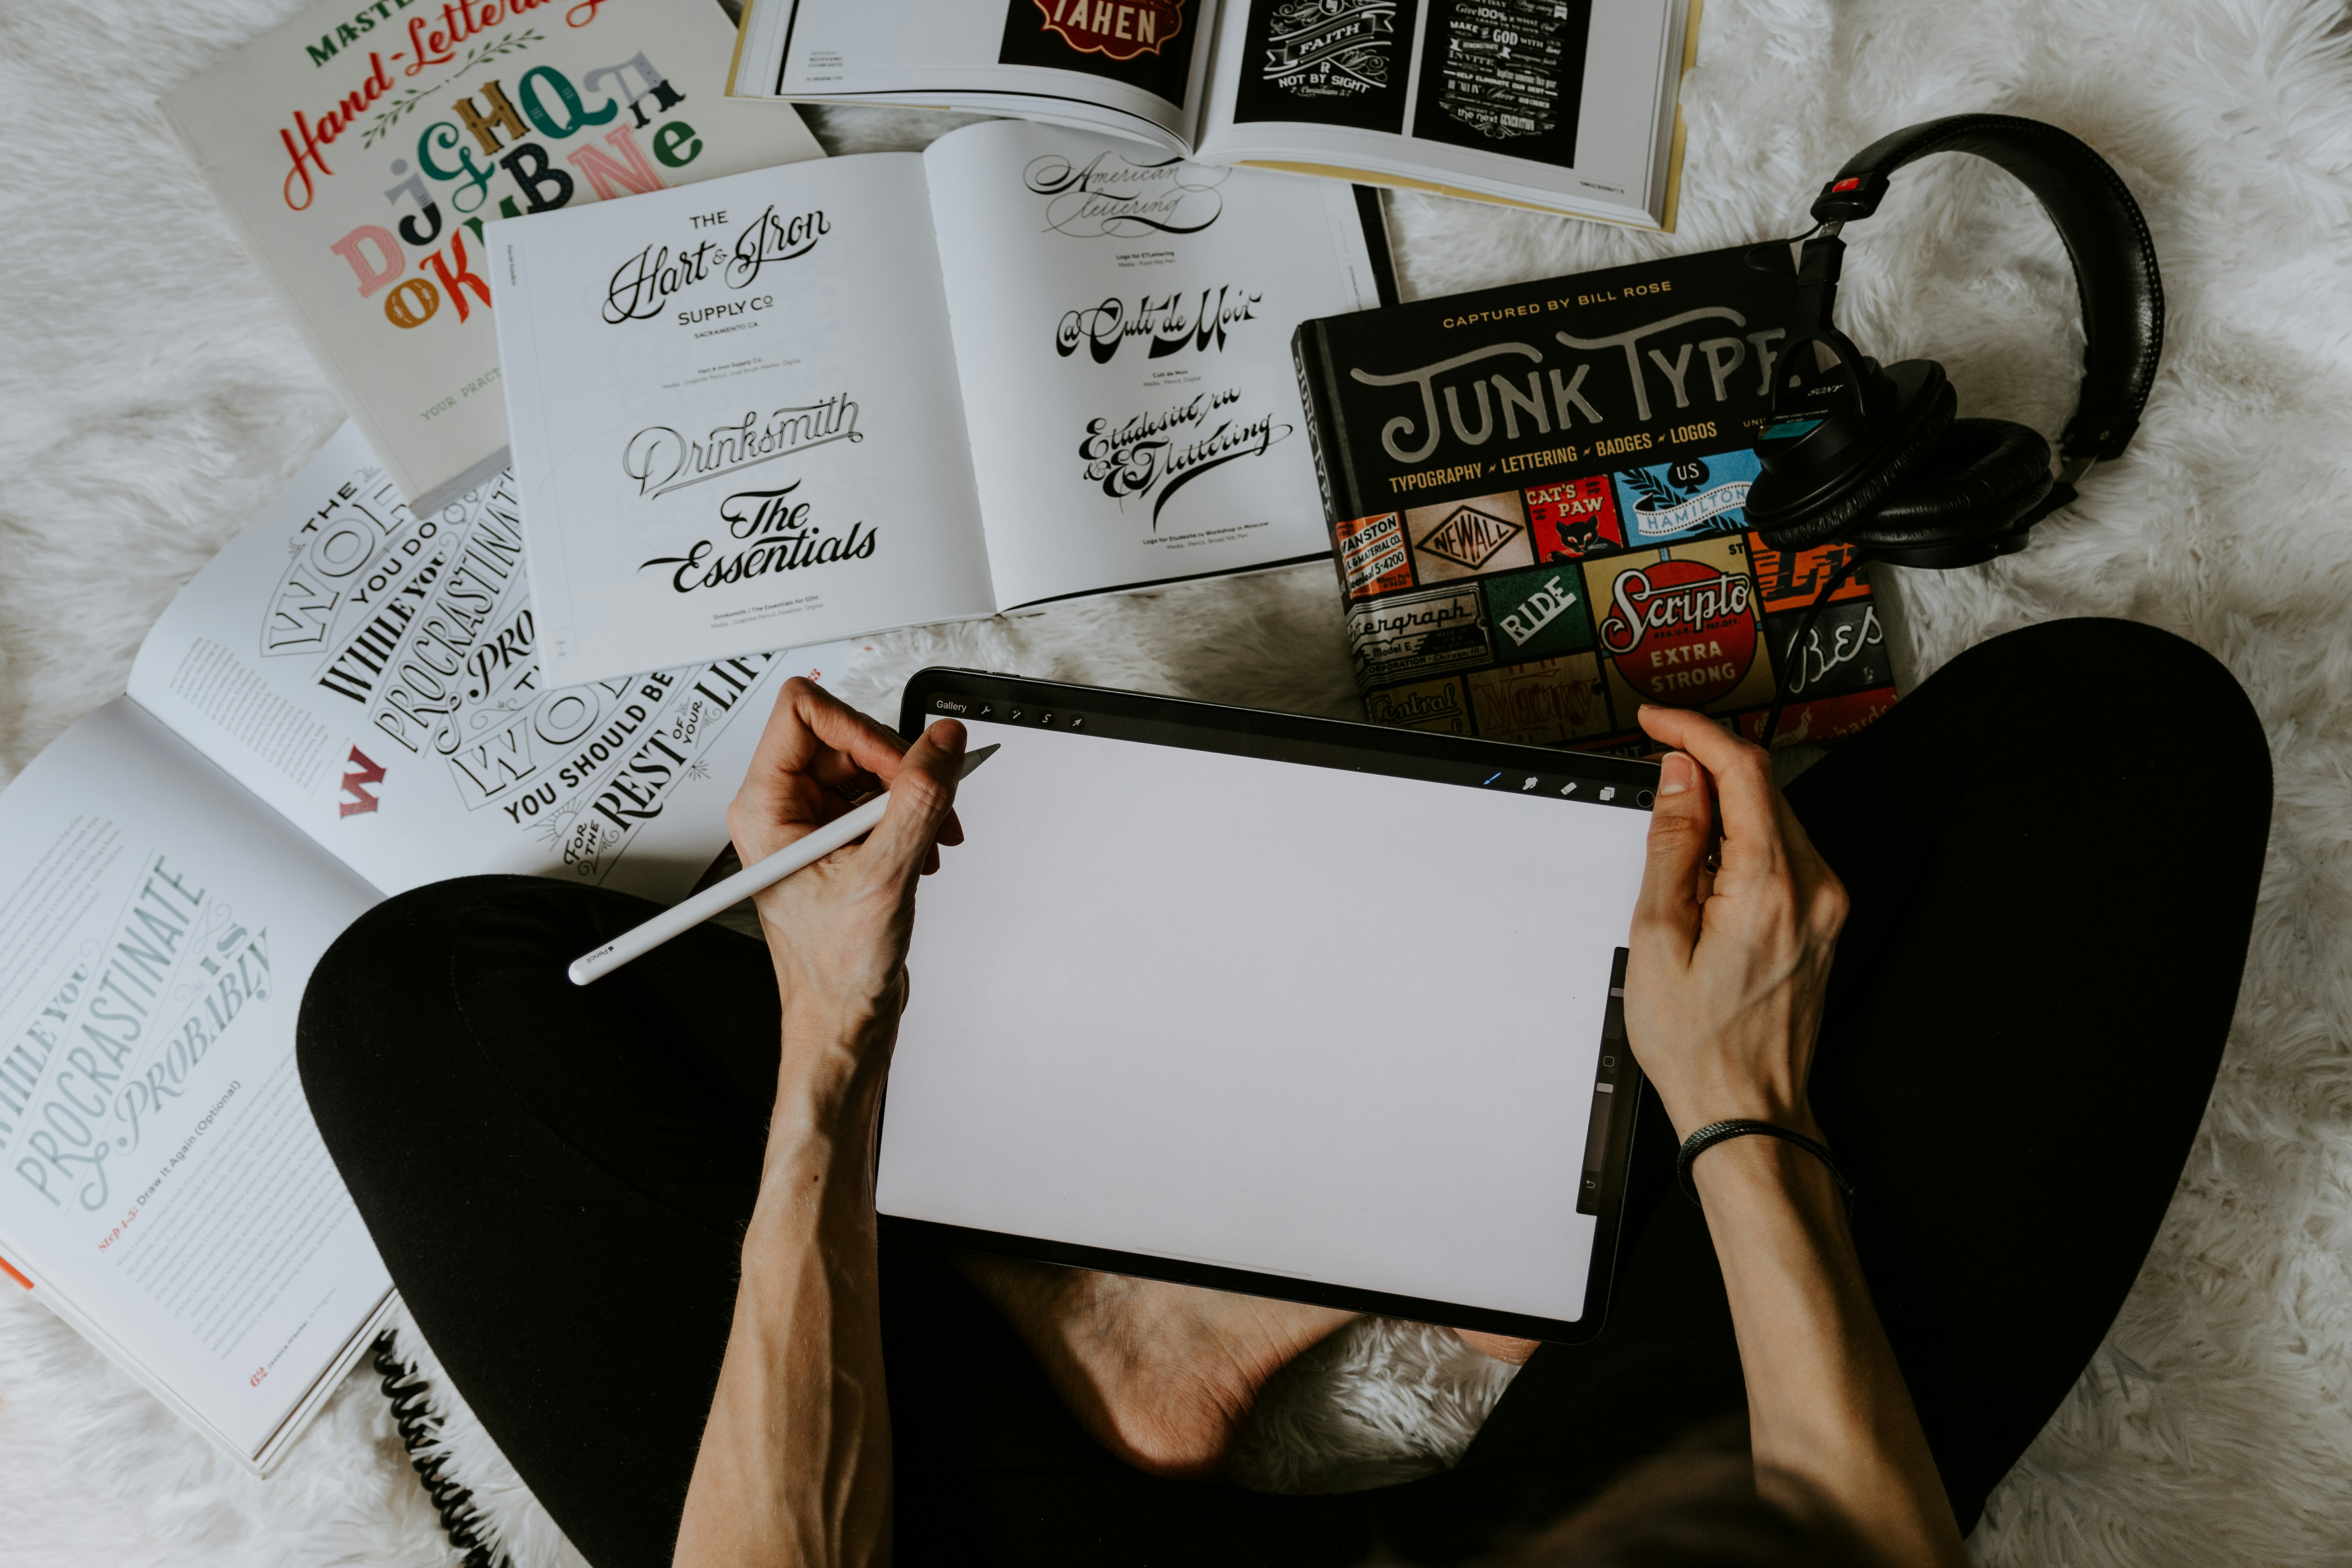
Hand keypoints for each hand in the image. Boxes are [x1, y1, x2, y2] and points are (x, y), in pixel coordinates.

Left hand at [725, 678, 966, 1065]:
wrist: (843, 1020)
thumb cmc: (835, 971)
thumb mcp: (885, 876)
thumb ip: (918, 800)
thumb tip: (942, 743)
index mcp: (766, 808)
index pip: (803, 712)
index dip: (859, 728)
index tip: (899, 763)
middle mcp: (783, 809)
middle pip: (846, 737)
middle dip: (896, 768)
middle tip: (925, 806)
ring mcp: (812, 824)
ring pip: (869, 767)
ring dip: (910, 797)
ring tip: (928, 840)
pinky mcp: (840, 840)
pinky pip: (881, 797)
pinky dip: (912, 816)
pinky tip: (922, 851)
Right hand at [1625, 705, 1848, 1141]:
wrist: (1747, 1109)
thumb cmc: (1698, 1041)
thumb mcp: (1658, 934)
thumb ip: (1673, 844)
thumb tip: (1681, 777)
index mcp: (1771, 885)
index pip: (1743, 769)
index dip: (1695, 731)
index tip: (1659, 721)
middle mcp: (1814, 888)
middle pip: (1764, 787)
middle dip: (1707, 766)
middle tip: (1656, 768)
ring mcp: (1825, 906)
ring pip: (1774, 818)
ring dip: (1724, 805)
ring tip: (1674, 836)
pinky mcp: (1823, 922)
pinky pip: (1784, 854)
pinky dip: (1743, 841)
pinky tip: (1707, 872)